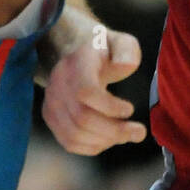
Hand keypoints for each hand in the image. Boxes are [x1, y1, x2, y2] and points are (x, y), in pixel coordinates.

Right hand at [41, 25, 146, 154]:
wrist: (76, 53)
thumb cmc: (105, 51)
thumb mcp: (120, 43)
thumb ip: (127, 50)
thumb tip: (127, 65)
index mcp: (77, 63)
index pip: (85, 91)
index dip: (109, 107)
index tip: (130, 109)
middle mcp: (58, 83)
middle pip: (82, 118)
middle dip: (114, 131)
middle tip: (138, 132)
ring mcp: (51, 102)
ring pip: (75, 134)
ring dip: (106, 140)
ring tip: (126, 135)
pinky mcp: (50, 117)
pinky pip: (70, 142)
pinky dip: (93, 146)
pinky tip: (109, 138)